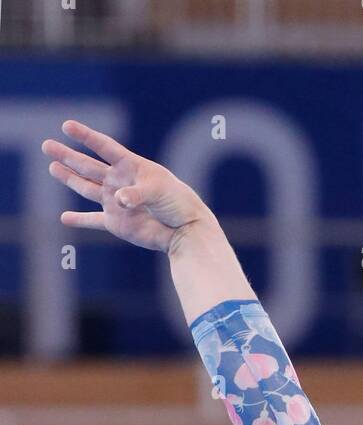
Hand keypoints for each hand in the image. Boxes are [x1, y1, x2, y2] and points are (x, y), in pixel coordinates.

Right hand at [42, 120, 210, 253]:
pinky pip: (93, 221)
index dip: (86, 136)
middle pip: (88, 166)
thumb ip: (137, 195)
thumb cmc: (177, 203)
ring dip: (69, 178)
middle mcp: (119, 182)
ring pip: (86, 188)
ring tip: (52, 167)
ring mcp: (115, 202)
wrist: (185, 231)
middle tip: (46, 145)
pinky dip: (79, 220)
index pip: (104, 147)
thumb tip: (118, 201)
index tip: (67, 125)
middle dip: (67, 156)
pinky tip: (64, 218)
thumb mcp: (158, 192)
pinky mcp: (116, 223)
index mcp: (131, 167)